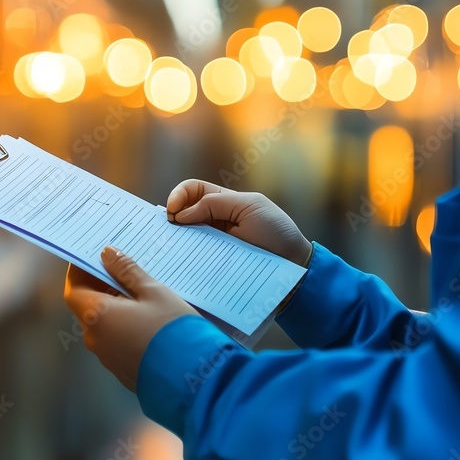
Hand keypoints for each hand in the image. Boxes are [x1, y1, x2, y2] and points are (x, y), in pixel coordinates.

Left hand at [63, 247, 197, 390]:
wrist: (192, 379)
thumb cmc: (173, 329)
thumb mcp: (153, 292)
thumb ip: (127, 271)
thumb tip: (107, 254)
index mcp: (97, 317)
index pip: (74, 289)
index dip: (79, 271)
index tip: (94, 257)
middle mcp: (96, 340)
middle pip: (87, 307)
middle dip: (100, 287)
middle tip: (122, 271)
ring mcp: (107, 358)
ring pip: (102, 325)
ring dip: (113, 307)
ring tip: (139, 295)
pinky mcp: (121, 370)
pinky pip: (114, 341)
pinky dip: (122, 326)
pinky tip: (145, 319)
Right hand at [166, 180, 311, 266]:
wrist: (294, 268)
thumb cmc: (277, 233)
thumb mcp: (250, 208)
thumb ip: (216, 204)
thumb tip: (179, 215)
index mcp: (222, 202)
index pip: (191, 191)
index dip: (178, 196)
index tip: (173, 212)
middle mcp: (213, 222)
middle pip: (181, 215)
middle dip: (169, 221)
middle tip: (164, 233)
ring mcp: (212, 246)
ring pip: (184, 240)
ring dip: (174, 242)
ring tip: (168, 250)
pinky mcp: (212, 267)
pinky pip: (192, 262)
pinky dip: (183, 262)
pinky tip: (179, 264)